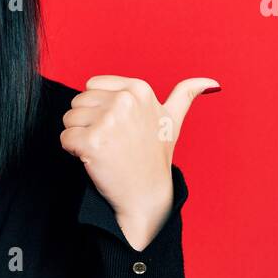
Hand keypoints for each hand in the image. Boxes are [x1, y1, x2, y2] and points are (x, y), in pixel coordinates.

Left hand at [60, 76, 218, 245]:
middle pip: (77, 102)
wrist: (146, 195)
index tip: (118, 127)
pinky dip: (72, 152)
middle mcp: (125, 101)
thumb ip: (186, 95)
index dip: (97, 109)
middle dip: (87, 123)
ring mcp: (109, 121)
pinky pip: (64, 138)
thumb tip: (213, 83)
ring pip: (68, 119)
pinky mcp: (92, 142)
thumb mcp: (172, 121)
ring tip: (103, 151)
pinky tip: (93, 160)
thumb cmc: (155, 157)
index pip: (90, 86)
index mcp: (139, 89)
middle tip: (110, 143)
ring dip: (78, 137)